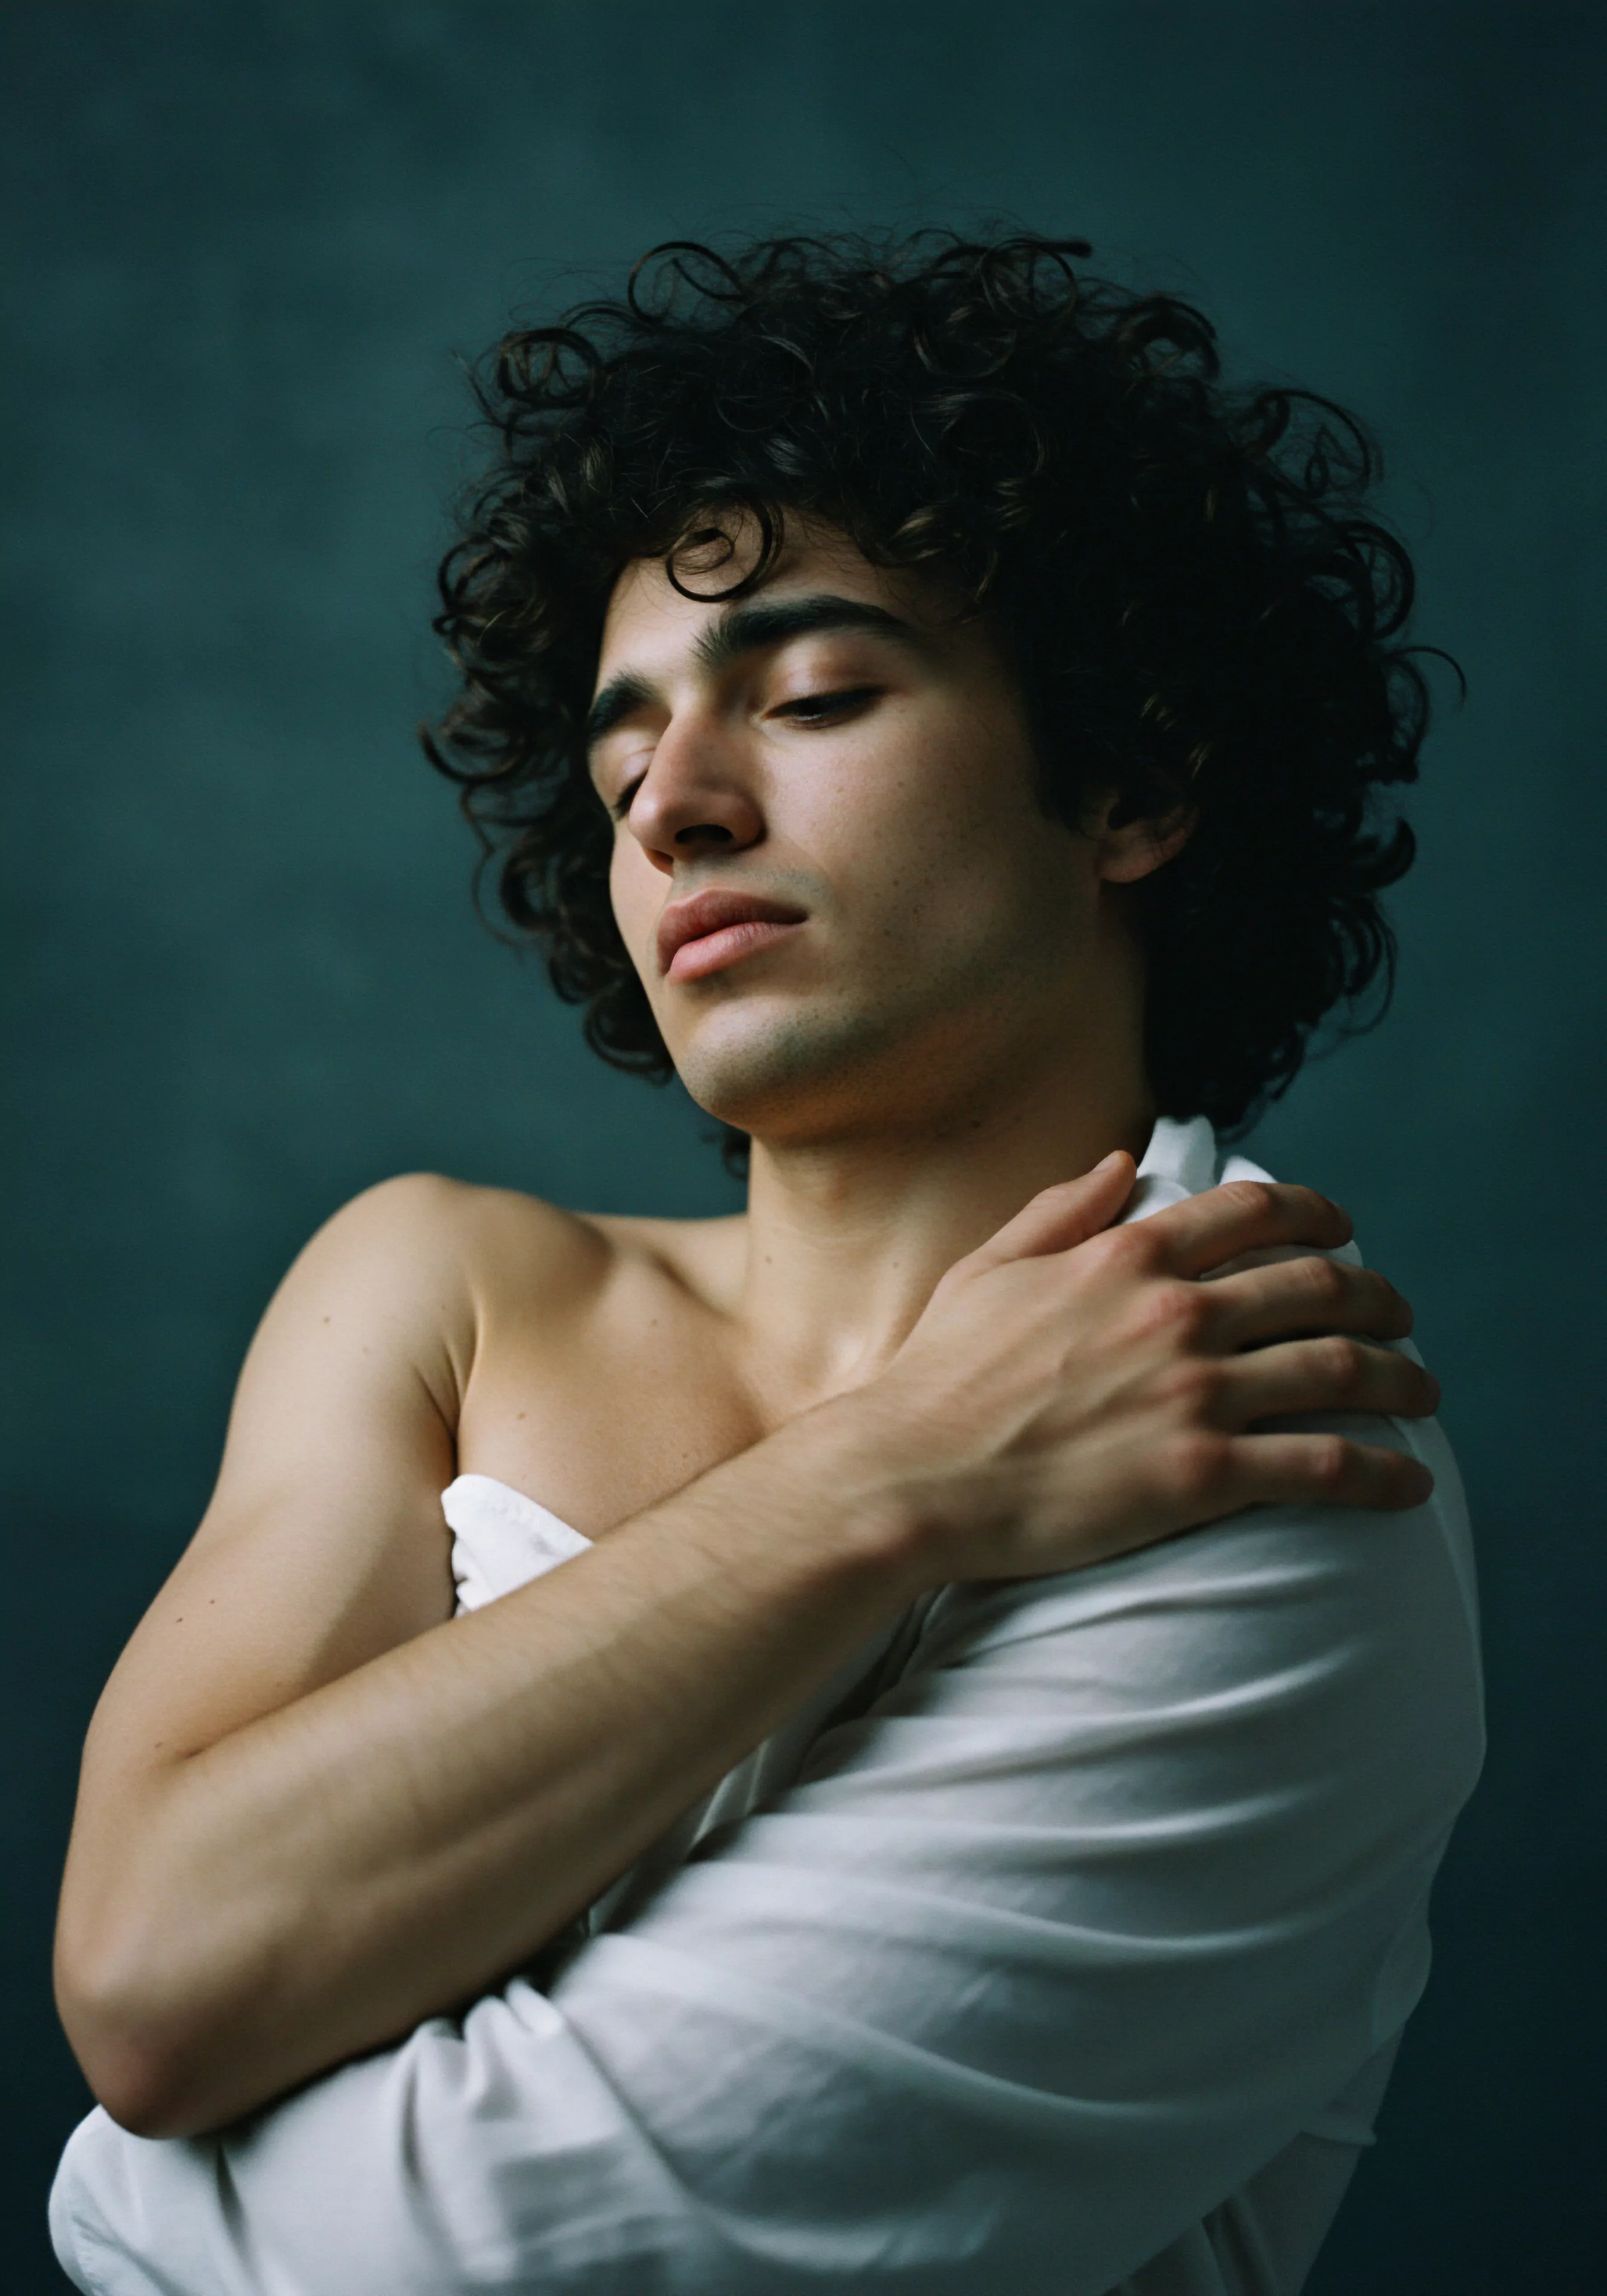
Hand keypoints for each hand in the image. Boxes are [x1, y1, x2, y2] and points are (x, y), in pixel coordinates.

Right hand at [861, 1151, 1438, 1584]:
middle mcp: (1175, 1313)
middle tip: (1400, 1317)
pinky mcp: (1202, 1473)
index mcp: (1127, 1257)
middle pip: (1319, 1286)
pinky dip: (1380, 1472)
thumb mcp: (988, 1269)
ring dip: (1399, 1378)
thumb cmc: (936, 1379)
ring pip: (1339, 1369)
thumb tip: (1122, 1162)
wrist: (911, 1477)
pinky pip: (1323, 1466)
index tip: (1343, 1231)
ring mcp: (1194, 1392)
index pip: (1255, 1212)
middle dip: (1378, 1299)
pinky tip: (1408, 1482)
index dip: (1316, 1215)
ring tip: (1422, 1392)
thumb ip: (1060, 1210)